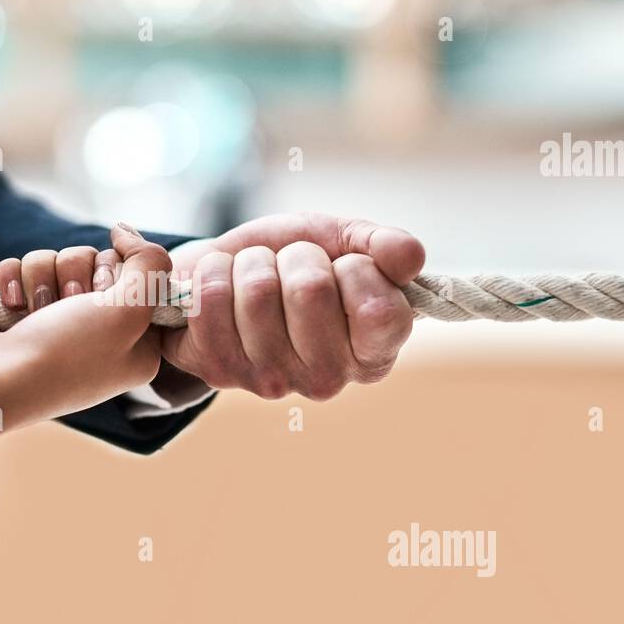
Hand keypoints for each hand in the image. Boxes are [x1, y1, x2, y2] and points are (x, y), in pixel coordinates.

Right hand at [0, 224, 168, 416]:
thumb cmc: (66, 354)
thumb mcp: (129, 311)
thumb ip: (149, 263)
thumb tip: (125, 232)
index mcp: (137, 343)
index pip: (140, 278)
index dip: (119, 274)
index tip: (104, 291)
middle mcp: (101, 335)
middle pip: (95, 262)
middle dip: (75, 275)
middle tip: (69, 304)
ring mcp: (58, 326)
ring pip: (57, 262)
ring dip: (42, 278)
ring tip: (35, 311)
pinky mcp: (21, 316)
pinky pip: (23, 270)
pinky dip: (14, 280)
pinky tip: (10, 304)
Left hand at [162, 212, 425, 400]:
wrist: (231, 271)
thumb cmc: (295, 262)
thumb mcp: (345, 242)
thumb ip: (384, 247)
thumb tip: (410, 257)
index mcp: (375, 351)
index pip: (379, 312)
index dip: (358, 270)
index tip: (345, 266)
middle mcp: (328, 378)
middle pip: (311, 290)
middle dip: (297, 256)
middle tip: (292, 267)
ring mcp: (272, 380)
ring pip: (258, 290)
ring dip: (253, 262)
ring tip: (257, 274)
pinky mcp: (222, 370)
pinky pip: (213, 299)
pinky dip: (215, 271)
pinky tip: (225, 287)